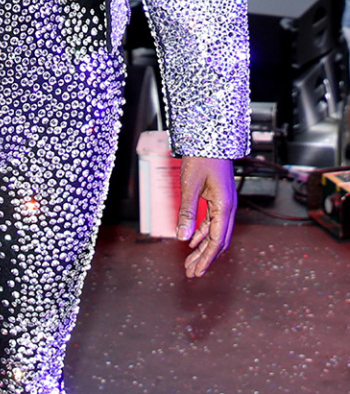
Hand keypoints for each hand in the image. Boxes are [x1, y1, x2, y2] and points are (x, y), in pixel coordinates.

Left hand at [176, 156, 236, 278]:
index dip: (206, 258)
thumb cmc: (202, 157)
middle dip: (205, 258)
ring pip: (215, 233)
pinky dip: (202, 233)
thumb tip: (183, 237)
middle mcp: (228, 208)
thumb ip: (187, 211)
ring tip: (190, 261)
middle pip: (218, 241)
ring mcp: (224, 203)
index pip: (216, 241)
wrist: (210, 136)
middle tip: (191, 273)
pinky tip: (192, 240)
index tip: (196, 272)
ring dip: (202, 247)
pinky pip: (211, 222)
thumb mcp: (190, 185)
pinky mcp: (218, 198)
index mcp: (225, 206)